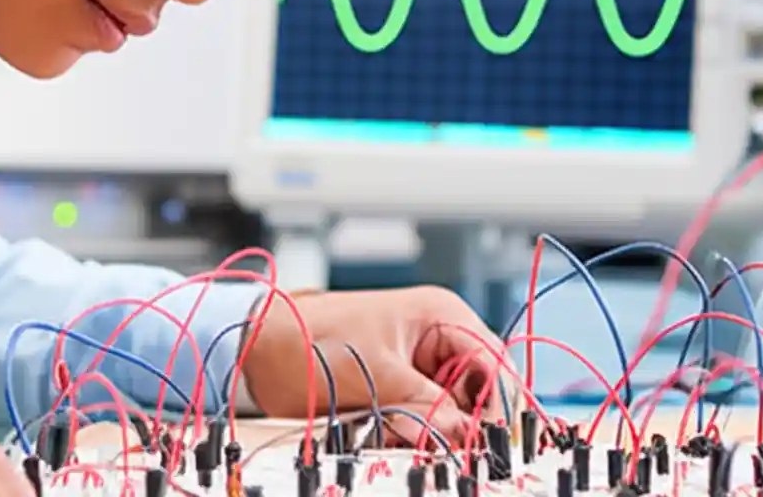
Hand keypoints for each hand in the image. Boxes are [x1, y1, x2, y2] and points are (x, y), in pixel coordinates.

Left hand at [241, 286, 509, 447]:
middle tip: (445, 446)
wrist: (262, 345)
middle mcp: (437, 337)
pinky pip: (422, 417)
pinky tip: (387, 432)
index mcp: (440, 315)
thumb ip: (424, 405)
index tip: (497, 441)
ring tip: (397, 431)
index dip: (501, 403)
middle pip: (477, 389)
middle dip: (461, 421)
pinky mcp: (399, 387)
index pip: (492, 361)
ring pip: (450, 409)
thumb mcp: (375, 374)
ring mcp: (419, 364)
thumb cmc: (314, 339)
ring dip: (433, 429)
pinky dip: (411, 432)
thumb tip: (466, 435)